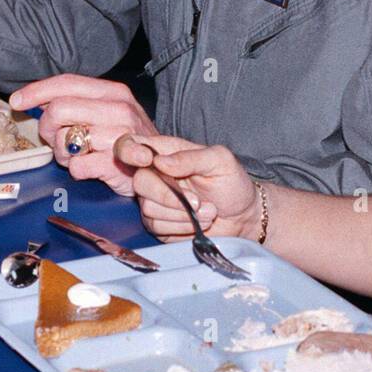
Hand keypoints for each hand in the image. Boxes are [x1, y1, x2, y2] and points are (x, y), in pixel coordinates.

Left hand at [10, 75, 159, 196]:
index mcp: (114, 93)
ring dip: (63, 154)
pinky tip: (90, 168)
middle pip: (59, 109)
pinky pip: (76, 166)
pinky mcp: (117, 164)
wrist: (162, 170)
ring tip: (79, 156)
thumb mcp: (108, 113)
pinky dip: (77, 171)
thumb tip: (38, 100)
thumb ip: (79, 103)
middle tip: (56, 139)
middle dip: (48, 127)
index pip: (68, 82)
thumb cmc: (128, 142)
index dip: (37, 90)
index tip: (17, 101)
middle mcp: (119, 110)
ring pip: (64, 140)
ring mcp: (119, 136)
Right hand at [113, 133, 259, 242]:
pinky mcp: (158, 223)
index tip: (147, 160)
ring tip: (206, 210)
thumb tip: (160, 161)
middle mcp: (157, 175)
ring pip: (148, 208)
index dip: (130, 151)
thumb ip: (191, 157)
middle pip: (139, 181)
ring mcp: (155, 200)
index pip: (132, 145)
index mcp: (168, 152)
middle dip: (169, 195)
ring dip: (182, 214)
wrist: (242, 217)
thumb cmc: (232, 183)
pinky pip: (156, 226)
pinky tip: (197, 222)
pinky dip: (180, 226)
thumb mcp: (220, 161)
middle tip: (197, 200)